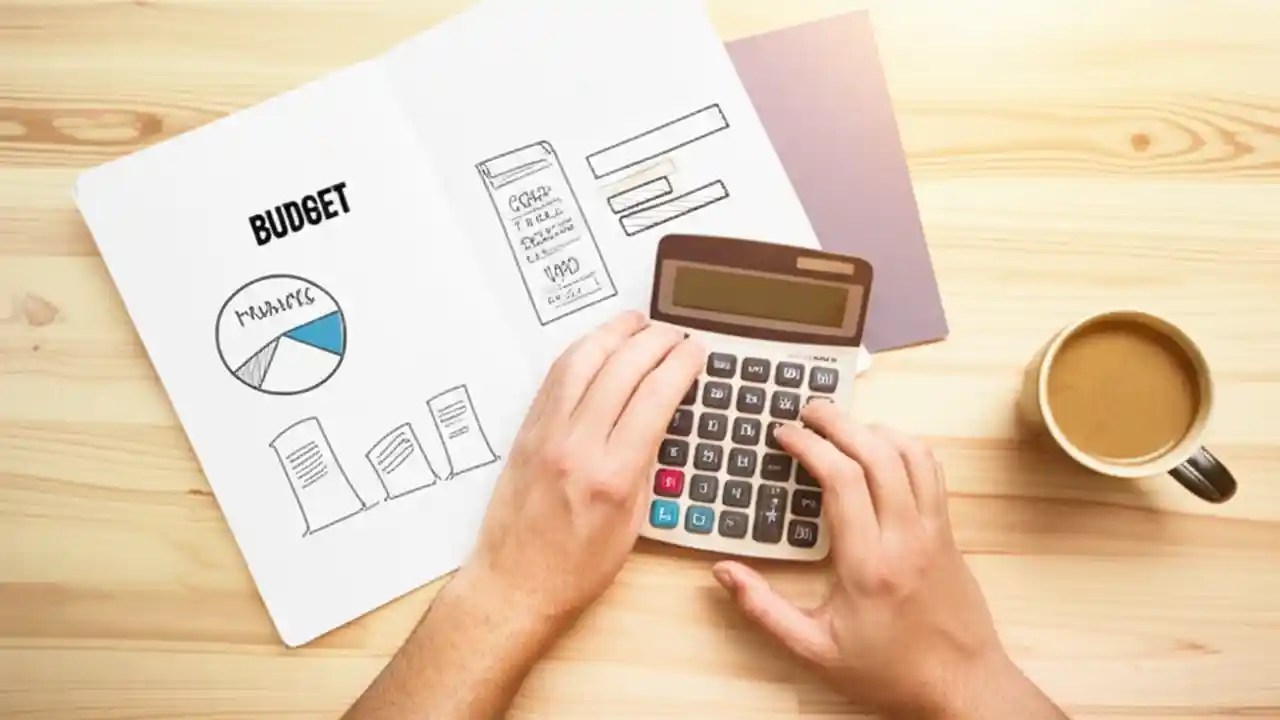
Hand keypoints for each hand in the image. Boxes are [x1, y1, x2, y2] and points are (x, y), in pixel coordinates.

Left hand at [346, 312, 704, 719]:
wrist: (515, 583)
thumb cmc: (575, 568)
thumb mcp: (634, 522)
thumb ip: (648, 463)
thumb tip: (663, 414)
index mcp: (613, 474)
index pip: (656, 396)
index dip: (681, 364)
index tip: (696, 351)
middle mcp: (577, 446)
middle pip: (622, 367)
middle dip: (655, 341)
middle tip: (675, 334)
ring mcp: (546, 433)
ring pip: (583, 359)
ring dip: (613, 332)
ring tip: (638, 323)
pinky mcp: (526, 430)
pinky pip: (556, 376)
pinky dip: (582, 351)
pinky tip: (599, 344)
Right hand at [712, 404, 1063, 718]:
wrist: (961, 687)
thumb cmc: (889, 672)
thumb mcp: (815, 650)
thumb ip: (764, 609)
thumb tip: (724, 572)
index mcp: (868, 564)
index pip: (842, 480)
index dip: (810, 446)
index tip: (784, 434)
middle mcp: (906, 538)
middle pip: (877, 453)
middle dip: (838, 421)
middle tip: (808, 410)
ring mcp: (934, 531)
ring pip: (911, 454)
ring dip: (874, 429)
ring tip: (841, 424)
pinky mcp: (950, 532)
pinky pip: (932, 471)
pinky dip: (905, 446)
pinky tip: (880, 448)